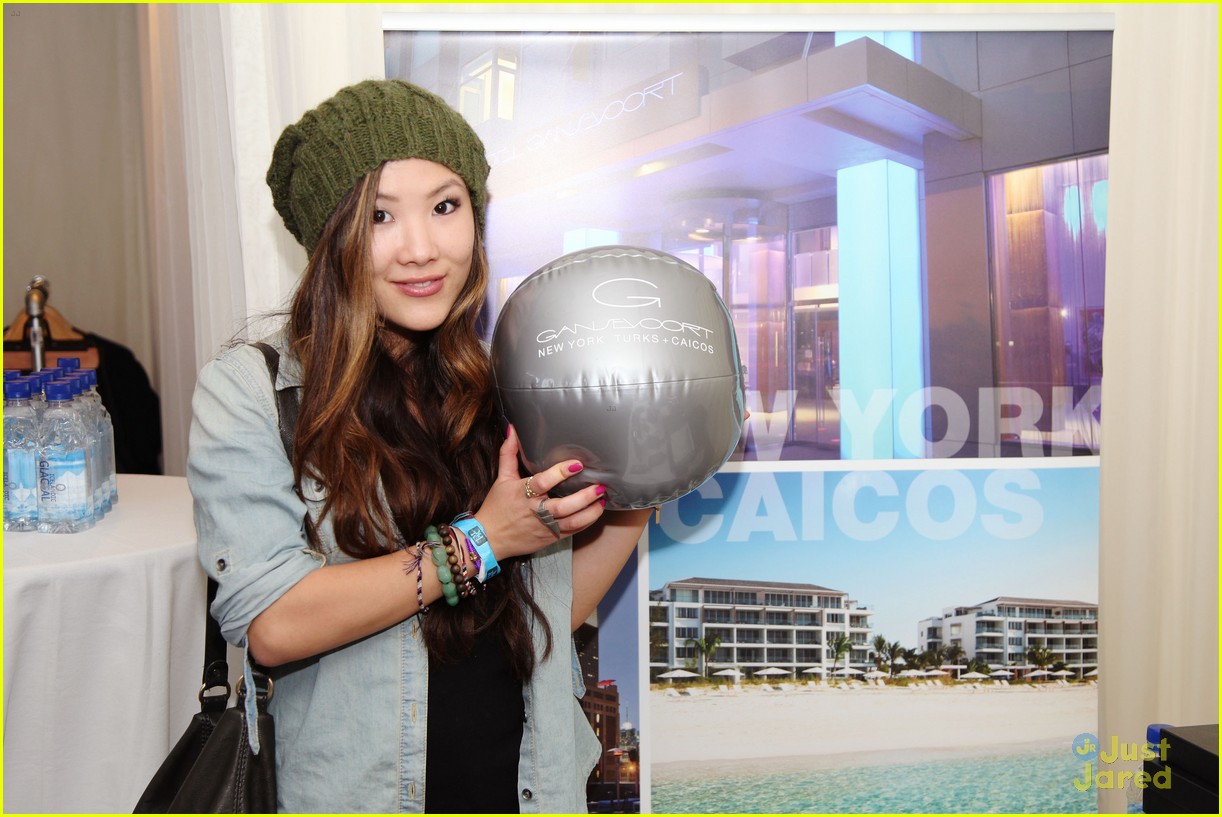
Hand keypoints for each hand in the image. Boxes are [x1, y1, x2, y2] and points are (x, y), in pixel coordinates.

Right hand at [473, 425, 606, 559]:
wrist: (490, 540)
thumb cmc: (496, 507)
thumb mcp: (501, 479)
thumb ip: (508, 454)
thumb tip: (512, 429)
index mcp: (522, 494)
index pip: (543, 482)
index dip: (560, 473)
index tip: (577, 464)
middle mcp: (535, 512)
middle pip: (562, 507)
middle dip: (583, 497)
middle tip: (599, 486)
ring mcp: (544, 527)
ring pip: (571, 522)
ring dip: (590, 512)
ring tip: (602, 500)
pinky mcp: (550, 538)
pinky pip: (572, 532)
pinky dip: (586, 522)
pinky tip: (595, 512)